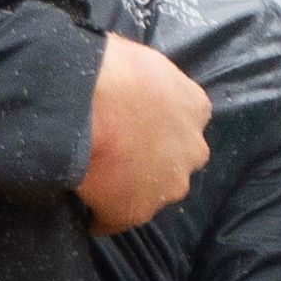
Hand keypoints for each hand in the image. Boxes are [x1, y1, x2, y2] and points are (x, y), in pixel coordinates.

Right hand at [80, 37, 210, 236]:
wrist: (88, 105)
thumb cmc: (109, 69)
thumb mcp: (140, 62)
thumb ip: (148, 81)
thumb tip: (130, 79)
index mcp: (195, 107)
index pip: (184, 123)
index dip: (157, 126)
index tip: (133, 127)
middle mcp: (193, 149)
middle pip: (176, 160)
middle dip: (153, 160)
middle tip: (117, 154)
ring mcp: (169, 183)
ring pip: (153, 191)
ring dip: (130, 189)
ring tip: (97, 182)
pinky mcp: (139, 210)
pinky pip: (117, 218)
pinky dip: (101, 216)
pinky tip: (84, 209)